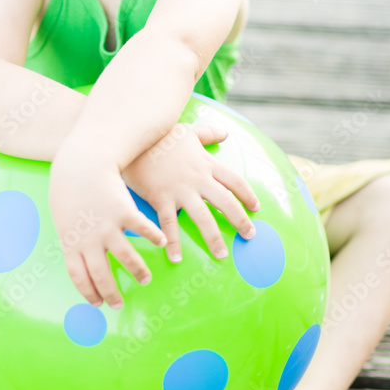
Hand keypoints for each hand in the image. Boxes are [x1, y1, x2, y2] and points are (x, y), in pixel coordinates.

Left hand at [49, 147, 166, 308]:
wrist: (80, 162)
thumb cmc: (69, 188)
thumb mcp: (65, 217)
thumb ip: (74, 237)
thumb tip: (80, 255)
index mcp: (72, 241)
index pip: (79, 275)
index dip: (88, 292)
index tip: (98, 303)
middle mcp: (90, 239)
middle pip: (101, 274)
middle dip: (111, 292)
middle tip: (120, 303)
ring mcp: (108, 226)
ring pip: (126, 257)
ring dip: (137, 271)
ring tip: (145, 279)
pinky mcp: (124, 211)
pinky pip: (142, 230)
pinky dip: (153, 238)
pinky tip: (162, 243)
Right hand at [121, 122, 259, 262]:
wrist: (133, 141)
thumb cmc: (160, 137)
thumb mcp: (187, 132)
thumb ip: (207, 133)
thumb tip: (225, 132)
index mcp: (206, 164)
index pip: (234, 181)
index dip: (247, 195)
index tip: (256, 208)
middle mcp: (198, 179)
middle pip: (226, 202)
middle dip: (240, 220)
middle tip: (250, 236)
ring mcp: (180, 190)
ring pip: (203, 217)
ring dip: (213, 238)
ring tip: (221, 255)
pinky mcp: (161, 198)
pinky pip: (169, 224)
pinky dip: (173, 242)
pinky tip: (175, 258)